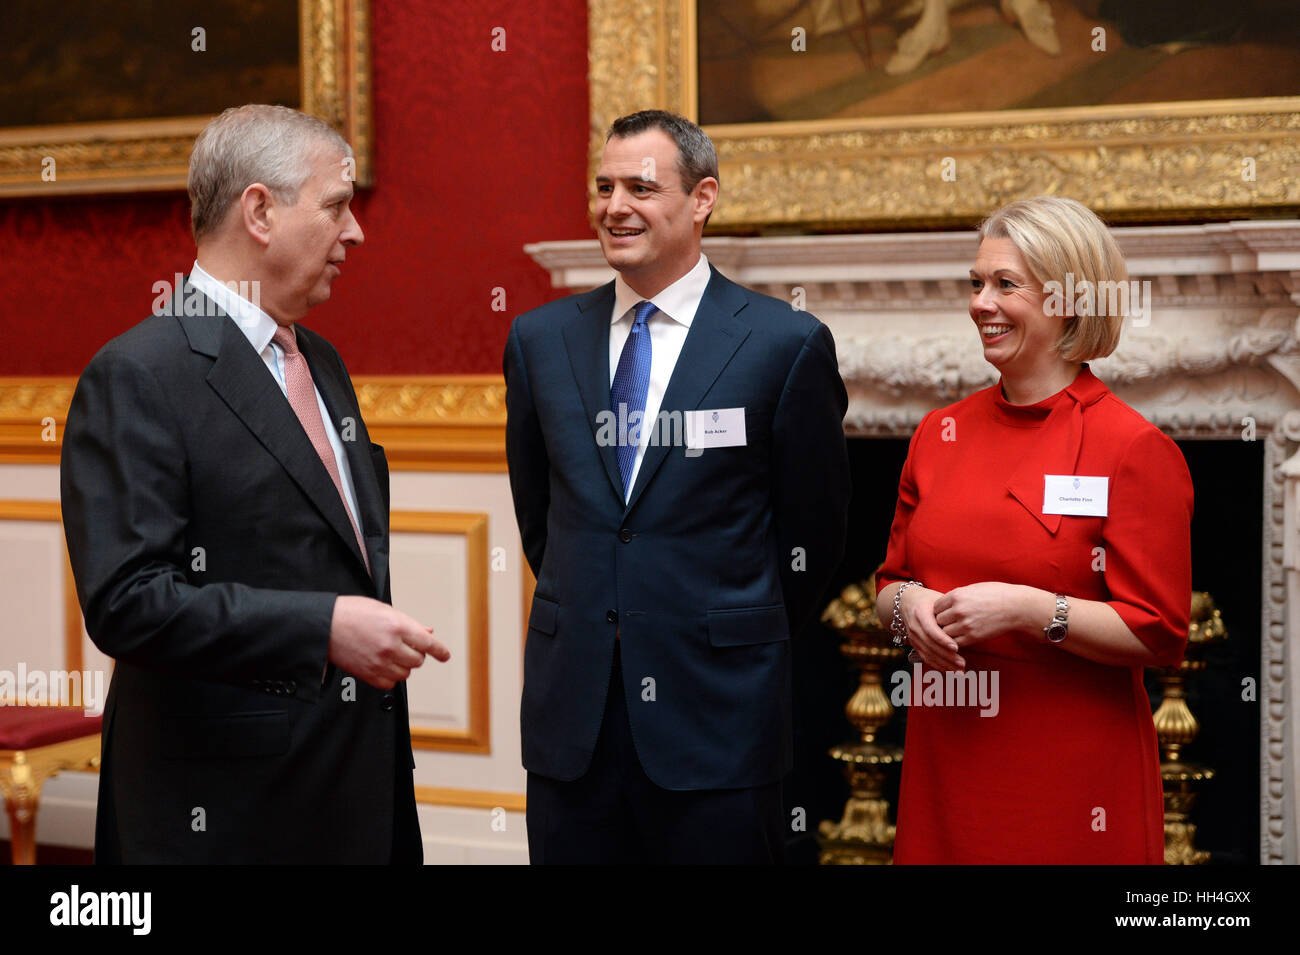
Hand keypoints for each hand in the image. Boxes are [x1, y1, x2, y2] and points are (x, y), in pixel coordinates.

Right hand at [328, 595, 449, 689]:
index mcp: (397, 626)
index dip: (439, 651)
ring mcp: (379, 662)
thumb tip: (428, 633)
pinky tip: (382, 665)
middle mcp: (391, 646)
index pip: (428, 643)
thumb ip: (408, 623)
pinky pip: (390, 683)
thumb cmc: (352, 613)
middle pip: (418, 660)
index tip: (445, 656)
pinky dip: (390, 676)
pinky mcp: (368, 675)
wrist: (324, 626)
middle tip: (404, 646)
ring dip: (403, 665)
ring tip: (390, 654)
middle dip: (415, 654)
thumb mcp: (384, 610)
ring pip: (406, 673)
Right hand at [899, 586, 963, 670]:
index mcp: (920, 613)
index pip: (931, 629)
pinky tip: (950, 670)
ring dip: (944, 664)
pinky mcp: (915, 645)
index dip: (942, 640)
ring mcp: (913, 637)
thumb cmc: (928, 600)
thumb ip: (949, 610)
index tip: (956, 647)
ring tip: (960, 669)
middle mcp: (914, 626)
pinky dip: (938, 665)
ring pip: (928, 654)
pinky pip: (926, 657)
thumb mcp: (937, 599)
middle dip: (946, 656)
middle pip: (930, 645)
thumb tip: (968, 619)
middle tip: (962, 662)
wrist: (907, 602)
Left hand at [933, 582, 1035, 648]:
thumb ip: (957, 597)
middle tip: (948, 623)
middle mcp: (958, 610)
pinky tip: (962, 637)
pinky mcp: (973, 637)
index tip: (944, 613)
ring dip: (948, 633)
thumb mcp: (973, 589)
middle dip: (942, 622)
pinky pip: (956, 642)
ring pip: (945, 633)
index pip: (935, 607)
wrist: (1016, 607)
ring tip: (955, 630)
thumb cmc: (996, 595)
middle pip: (938, 620)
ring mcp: (965, 625)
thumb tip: (945, 604)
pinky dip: (956, 641)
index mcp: (957, 596)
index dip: (939, 610)